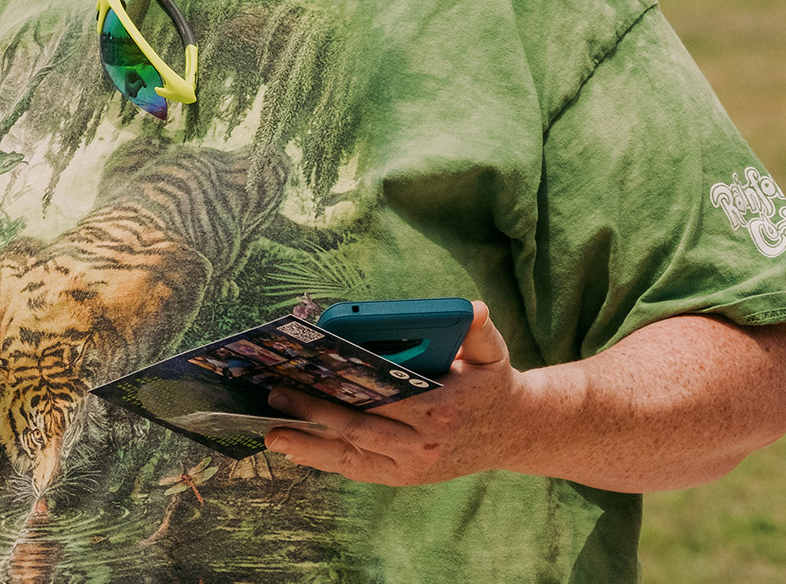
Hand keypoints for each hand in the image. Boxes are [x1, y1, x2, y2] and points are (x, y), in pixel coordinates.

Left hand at [263, 301, 528, 485]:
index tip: (309, 374)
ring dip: (309, 445)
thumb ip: (477, 331)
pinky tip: (296, 450)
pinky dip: (325, 461)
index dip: (344, 389)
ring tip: (271, 433)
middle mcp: (423, 444)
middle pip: (359, 429)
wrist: (514, 432)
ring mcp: (412, 466)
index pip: (383, 399)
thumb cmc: (491, 384)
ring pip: (352, 456)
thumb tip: (474, 308)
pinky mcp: (405, 477)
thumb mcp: (492, 353)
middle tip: (274, 396)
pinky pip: (358, 470)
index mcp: (440, 410)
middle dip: (313, 413)